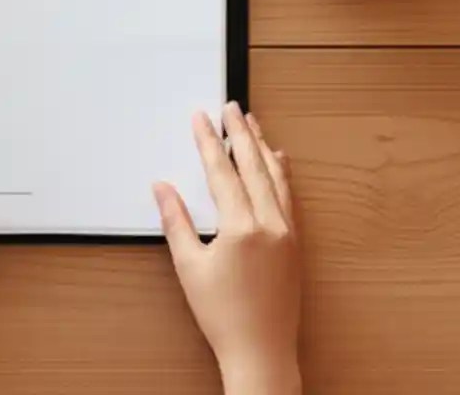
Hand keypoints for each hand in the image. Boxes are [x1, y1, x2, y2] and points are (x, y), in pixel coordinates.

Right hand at [153, 103, 300, 394]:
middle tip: (231, 107)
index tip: (201, 119)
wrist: (261, 351)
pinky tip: (279, 163)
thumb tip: (162, 188)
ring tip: (253, 125)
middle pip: (254, 167)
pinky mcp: (296, 244)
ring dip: (263, 148)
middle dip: (240, 134)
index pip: (222, 172)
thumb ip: (176, 221)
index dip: (209, 142)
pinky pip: (290, 197)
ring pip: (277, 179)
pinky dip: (282, 175)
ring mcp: (288, 233)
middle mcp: (271, 225)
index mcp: (242, 228)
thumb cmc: (223, 316)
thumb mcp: (188, 266)